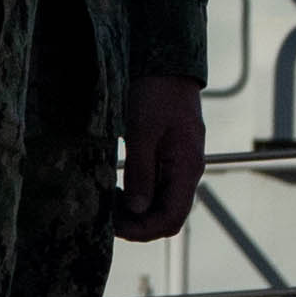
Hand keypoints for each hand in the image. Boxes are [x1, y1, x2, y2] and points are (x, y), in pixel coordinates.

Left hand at [113, 76, 205, 241]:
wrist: (167, 66)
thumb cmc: (156, 92)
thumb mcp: (142, 132)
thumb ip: (141, 172)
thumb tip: (137, 209)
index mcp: (187, 167)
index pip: (171, 218)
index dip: (143, 230)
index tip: (114, 225)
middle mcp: (188, 171)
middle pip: (168, 215)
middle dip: (138, 223)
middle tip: (107, 215)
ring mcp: (180, 165)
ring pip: (161, 204)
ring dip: (136, 211)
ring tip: (109, 202)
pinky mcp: (170, 158)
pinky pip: (157, 188)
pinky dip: (138, 195)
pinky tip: (119, 188)